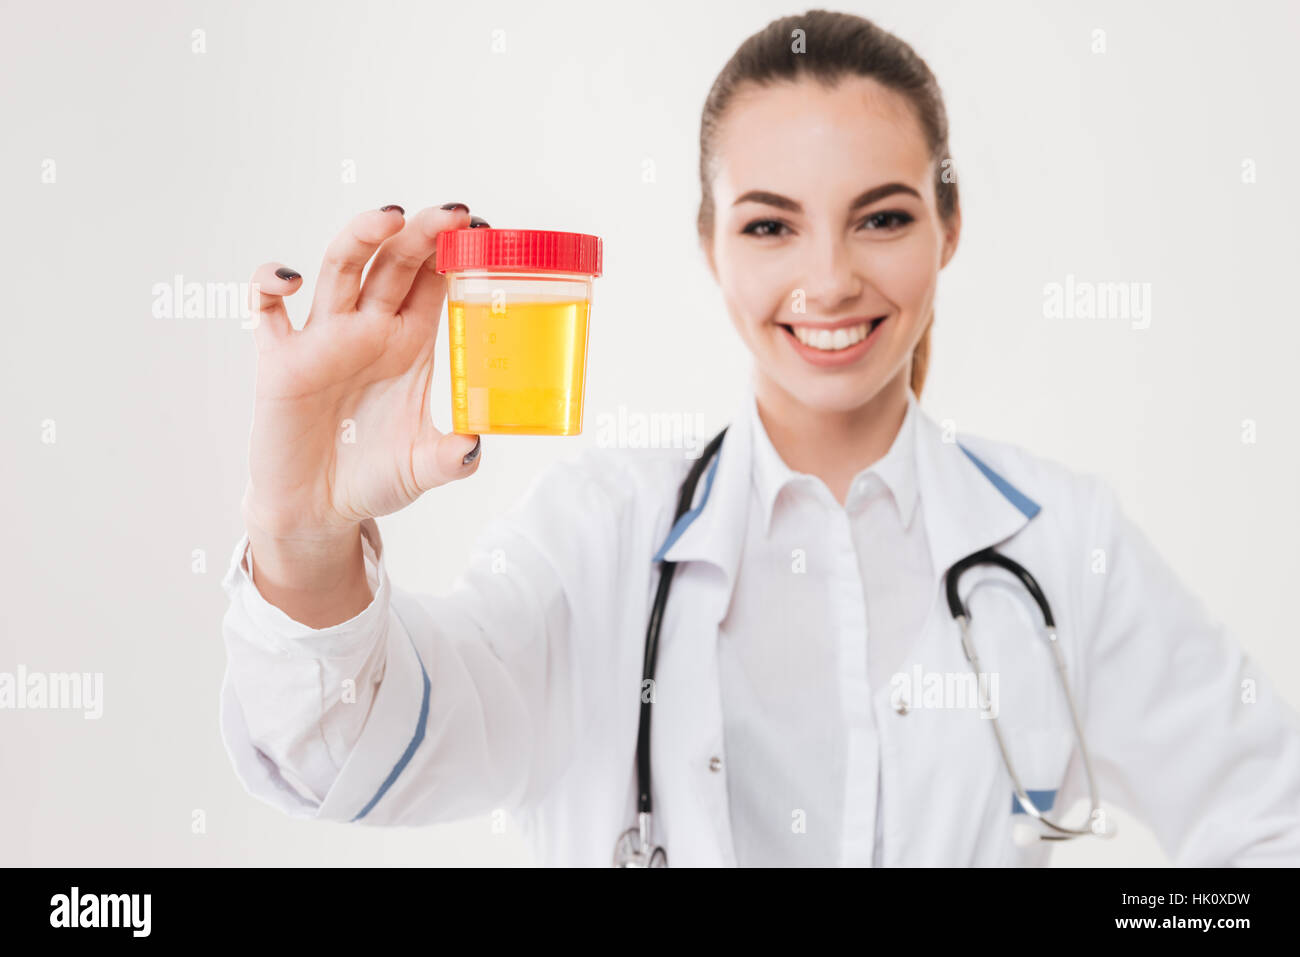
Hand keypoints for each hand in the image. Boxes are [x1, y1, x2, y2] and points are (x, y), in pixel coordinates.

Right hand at [241, 203, 486, 613]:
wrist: (317, 511)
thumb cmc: (373, 479)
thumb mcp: (423, 469)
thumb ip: (452, 458)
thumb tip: (475, 447)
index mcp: (409, 344)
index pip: (433, 283)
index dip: (453, 253)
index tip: (480, 230)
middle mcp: (368, 330)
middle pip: (394, 264)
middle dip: (421, 234)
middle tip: (450, 214)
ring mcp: (323, 338)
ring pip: (340, 269)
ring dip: (361, 238)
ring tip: (390, 218)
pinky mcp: (280, 359)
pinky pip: (267, 309)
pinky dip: (270, 283)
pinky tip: (291, 279)